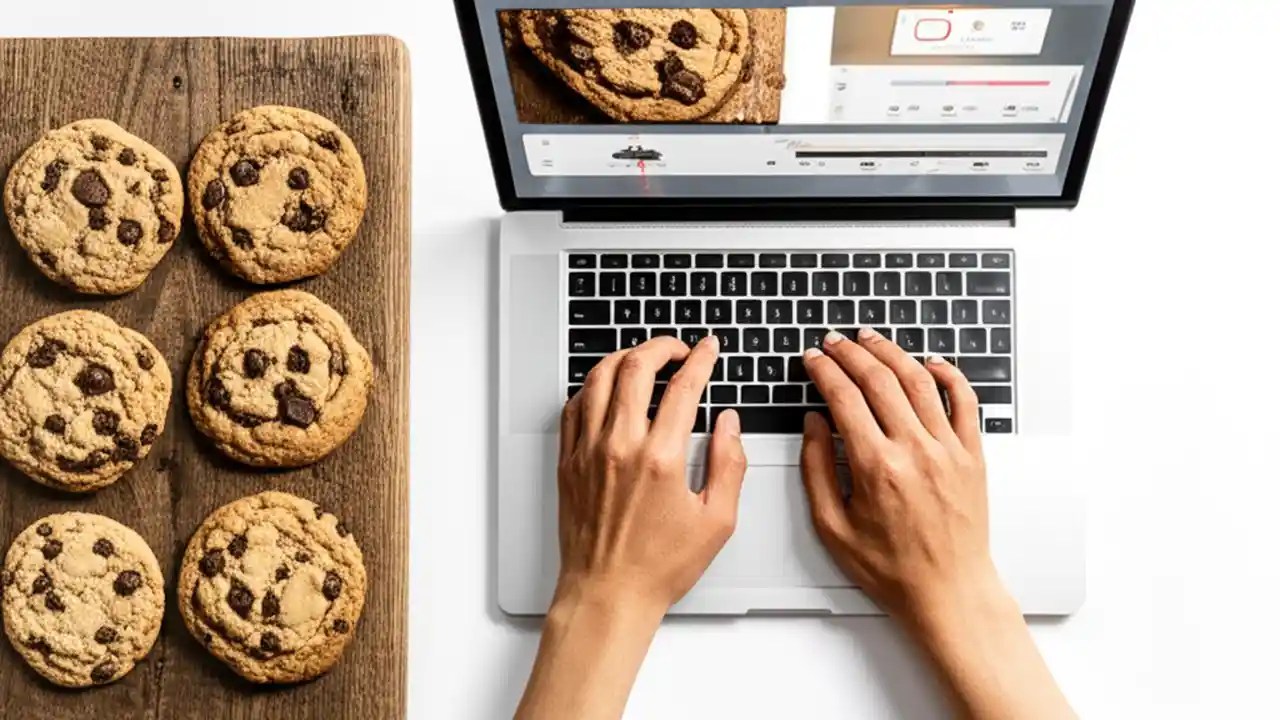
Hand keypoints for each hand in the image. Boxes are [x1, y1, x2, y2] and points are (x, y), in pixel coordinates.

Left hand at [556, 335, 745, 612]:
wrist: (607, 594)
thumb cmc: (658, 567)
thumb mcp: (717, 521)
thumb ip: (729, 464)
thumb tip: (729, 424)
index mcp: (660, 459)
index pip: (683, 387)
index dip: (700, 359)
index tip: (708, 349)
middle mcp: (620, 447)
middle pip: (636, 367)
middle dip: (662, 347)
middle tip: (678, 349)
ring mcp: (588, 451)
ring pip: (598, 378)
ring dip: (624, 357)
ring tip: (643, 358)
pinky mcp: (568, 461)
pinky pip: (573, 406)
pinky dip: (591, 385)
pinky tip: (606, 388)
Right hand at [800, 329, 1075, 719]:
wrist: (948, 591)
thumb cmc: (891, 568)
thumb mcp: (833, 526)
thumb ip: (817, 469)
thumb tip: (814, 424)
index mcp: (876, 468)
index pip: (844, 398)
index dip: (824, 371)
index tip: (813, 360)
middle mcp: (915, 451)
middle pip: (880, 380)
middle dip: (851, 354)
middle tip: (834, 343)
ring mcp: (948, 450)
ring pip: (919, 381)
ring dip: (891, 353)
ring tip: (871, 340)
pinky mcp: (972, 455)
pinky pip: (965, 402)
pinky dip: (948, 374)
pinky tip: (930, 362)